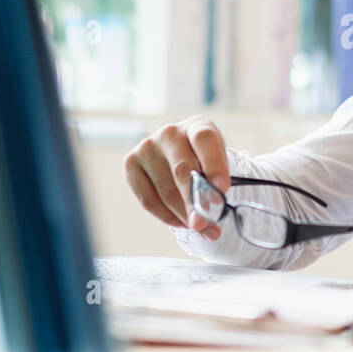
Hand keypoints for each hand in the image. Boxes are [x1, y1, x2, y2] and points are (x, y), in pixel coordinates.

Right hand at [123, 116, 230, 238]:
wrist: (181, 150)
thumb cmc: (203, 158)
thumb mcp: (217, 162)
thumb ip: (217, 183)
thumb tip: (211, 213)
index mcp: (197, 126)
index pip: (205, 140)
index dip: (214, 165)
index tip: (222, 189)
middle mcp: (170, 133)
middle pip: (182, 170)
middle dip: (196, 202)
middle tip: (205, 224)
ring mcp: (147, 146)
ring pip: (166, 191)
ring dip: (183, 215)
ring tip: (197, 225)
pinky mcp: (131, 162)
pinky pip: (148, 199)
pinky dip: (166, 216)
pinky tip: (179, 220)